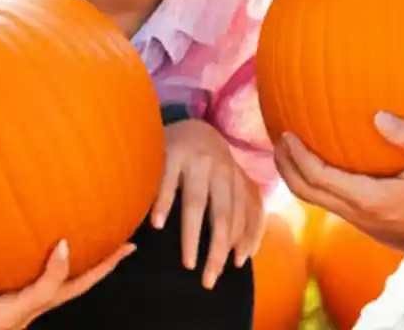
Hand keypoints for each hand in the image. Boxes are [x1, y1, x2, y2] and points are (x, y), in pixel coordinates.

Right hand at [0, 240, 133, 329]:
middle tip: (127, 246)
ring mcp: (29, 307)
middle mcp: (28, 311)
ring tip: (119, 242)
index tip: (65, 243)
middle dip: (101, 269)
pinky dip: (72, 267)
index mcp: (11, 313)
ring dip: (95, 267)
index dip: (57, 270)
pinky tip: (79, 245)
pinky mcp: (26, 301)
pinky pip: (57, 283)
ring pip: (70, 287)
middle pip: (73, 290)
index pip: (44, 291)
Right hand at [150, 119, 262, 288]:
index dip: (246, 239)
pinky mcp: (171, 152)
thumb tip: (245, 254)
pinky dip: (163, 203)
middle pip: (223, 215)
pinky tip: (156, 224)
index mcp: (237, 176)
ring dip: (192, 236)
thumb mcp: (230, 182)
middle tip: (209, 280)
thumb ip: (240, 209)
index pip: (247, 212)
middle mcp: (221, 167)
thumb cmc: (209, 165)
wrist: (188, 124)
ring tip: (189, 262)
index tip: (237, 265)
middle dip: (218, 251)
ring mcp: (196, 159)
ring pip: (196, 203)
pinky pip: (166, 182)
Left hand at [274, 112, 403, 250]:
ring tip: (290, 152)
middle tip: (277, 140)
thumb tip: (379, 115)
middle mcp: (362, 216)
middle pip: (307, 194)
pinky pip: (334, 206)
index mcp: (373, 200)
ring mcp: (364, 225)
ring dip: (299, 178)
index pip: (320, 178)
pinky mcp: (370, 228)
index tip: (286, 133)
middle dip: (286, 167)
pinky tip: (324, 166)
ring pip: (319, 203)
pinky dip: (319, 186)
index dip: (298, 156)